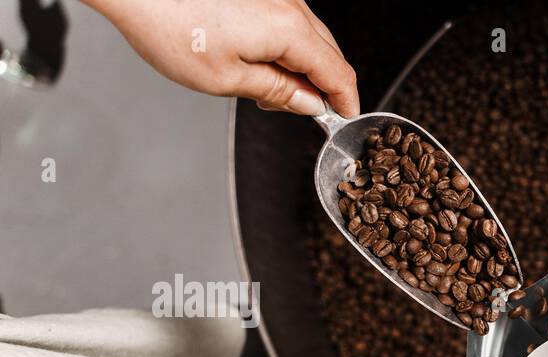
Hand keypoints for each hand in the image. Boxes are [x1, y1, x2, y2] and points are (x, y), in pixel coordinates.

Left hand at [85, 0, 358, 116]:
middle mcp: (289, 4)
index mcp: (289, 30)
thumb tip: (309, 103)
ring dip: (299, 65)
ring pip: (308, 35)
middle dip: (320, 86)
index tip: (344, 120)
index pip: (338, 73)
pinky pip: (288, 19)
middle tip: (293, 108)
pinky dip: (283, 44)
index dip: (345, 102)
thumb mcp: (226, 79)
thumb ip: (278, 92)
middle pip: (328, 52)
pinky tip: (255, 57)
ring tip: (262, 85)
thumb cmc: (169, 25)